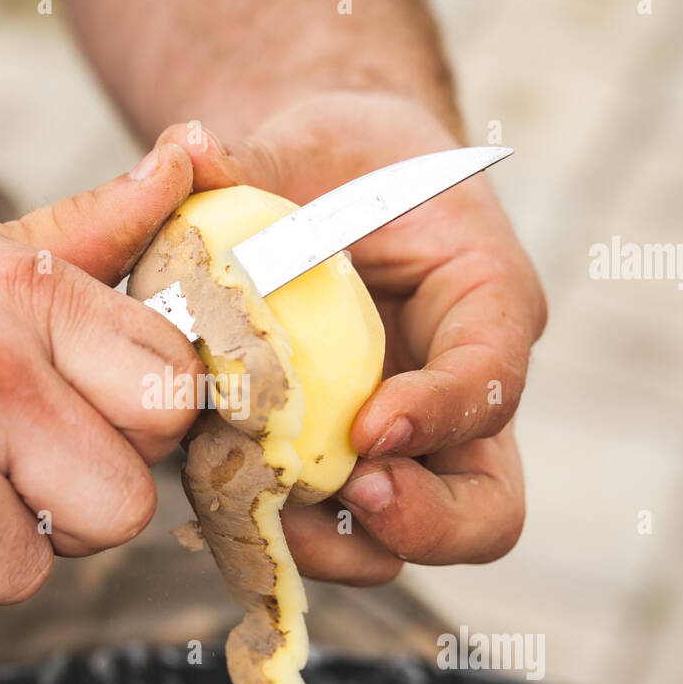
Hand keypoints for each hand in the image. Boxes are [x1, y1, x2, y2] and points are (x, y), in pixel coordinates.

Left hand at [156, 91, 546, 584]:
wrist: (324, 199)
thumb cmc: (339, 162)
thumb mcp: (311, 139)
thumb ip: (255, 157)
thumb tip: (188, 150)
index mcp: (483, 304)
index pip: (494, 380)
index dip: (443, 414)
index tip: (372, 427)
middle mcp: (456, 395)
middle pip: (487, 508)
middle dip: (424, 523)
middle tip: (351, 492)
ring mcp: (399, 448)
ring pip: (404, 542)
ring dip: (339, 544)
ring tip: (267, 507)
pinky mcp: (335, 471)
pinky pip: (327, 532)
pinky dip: (279, 534)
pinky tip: (221, 500)